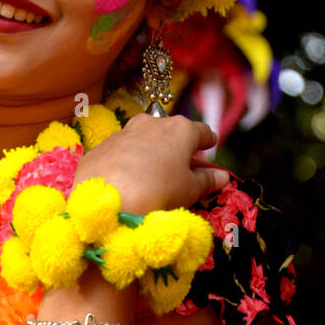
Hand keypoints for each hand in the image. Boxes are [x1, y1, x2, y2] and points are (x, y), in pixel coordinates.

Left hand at [72, 113, 228, 215]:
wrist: (104, 201)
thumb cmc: (157, 192)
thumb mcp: (189, 190)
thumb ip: (207, 180)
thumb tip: (222, 175)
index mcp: (180, 129)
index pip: (202, 132)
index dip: (207, 142)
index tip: (209, 148)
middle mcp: (152, 123)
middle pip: (171, 132)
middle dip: (178, 147)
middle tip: (180, 168)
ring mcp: (124, 132)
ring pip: (144, 139)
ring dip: (151, 152)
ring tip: (151, 176)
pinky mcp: (102, 146)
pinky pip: (122, 151)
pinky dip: (128, 161)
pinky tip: (127, 180)